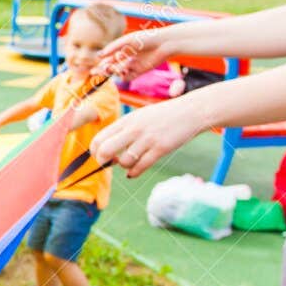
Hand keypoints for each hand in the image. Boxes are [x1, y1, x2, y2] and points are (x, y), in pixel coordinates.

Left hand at [91, 99, 208, 177]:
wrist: (190, 111)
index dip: (95, 151)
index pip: (99, 138)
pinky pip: (140, 167)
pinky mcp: (161, 149)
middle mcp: (134, 129)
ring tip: (129, 163)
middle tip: (109, 163)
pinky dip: (134, 173)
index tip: (100, 156)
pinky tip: (133, 172)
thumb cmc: (163, 116)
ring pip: (124, 162)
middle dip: (103, 161)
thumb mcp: (139, 117)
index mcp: (126, 120)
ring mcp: (147, 139)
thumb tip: (106, 149)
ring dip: (124, 166)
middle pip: (105, 150)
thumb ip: (123, 130)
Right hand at [96, 29, 172, 81]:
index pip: (107, 59)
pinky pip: (128, 77)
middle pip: (111, 67)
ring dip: (114, 72)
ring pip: (118, 72)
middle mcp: (126, 58)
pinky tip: (124, 71)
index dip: (100, 65)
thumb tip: (99, 55)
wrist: (164, 43)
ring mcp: (133, 65)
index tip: (93, 69)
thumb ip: (113, 47)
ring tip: (116, 68)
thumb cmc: (146, 38)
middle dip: (103, 70)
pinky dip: (124, 76)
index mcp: (122, 49)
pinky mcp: (140, 71)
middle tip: (95, 73)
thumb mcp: (127, 40)